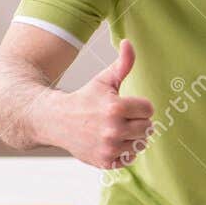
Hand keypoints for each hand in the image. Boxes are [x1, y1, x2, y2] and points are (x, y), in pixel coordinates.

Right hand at [54, 39, 154, 169]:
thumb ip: (122, 64)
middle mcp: (113, 129)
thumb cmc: (84, 99)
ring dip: (132, 137)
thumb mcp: (103, 80)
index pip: (148, 110)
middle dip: (137, 122)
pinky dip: (124, 152)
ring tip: (116, 130)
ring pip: (140, 143)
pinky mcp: (105, 161)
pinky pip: (130, 158)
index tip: (125, 105)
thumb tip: (128, 43)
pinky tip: (111, 142)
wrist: (57, 121)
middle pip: (148, 128)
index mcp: (115, 107)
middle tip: (120, 118)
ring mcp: (109, 148)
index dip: (138, 106)